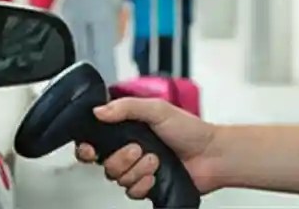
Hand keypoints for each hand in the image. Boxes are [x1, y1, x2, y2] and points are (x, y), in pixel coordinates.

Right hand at [76, 98, 222, 197]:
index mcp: (129, 129)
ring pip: (117, 178)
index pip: (96, 139)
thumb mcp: (157, 109)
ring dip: (137, 170)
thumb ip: (127, 107)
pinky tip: (155, 175)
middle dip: (121, 158)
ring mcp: (138, 169)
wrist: (211, 156)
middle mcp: (130, 149)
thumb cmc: (191, 130)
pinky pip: (131, 192)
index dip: (87, 146)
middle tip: (138, 149)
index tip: (90, 148)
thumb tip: (99, 110)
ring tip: (155, 160)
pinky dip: (143, 184)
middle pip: (104, 162)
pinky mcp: (146, 186)